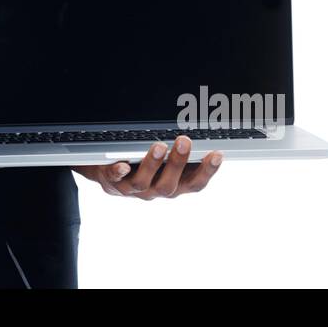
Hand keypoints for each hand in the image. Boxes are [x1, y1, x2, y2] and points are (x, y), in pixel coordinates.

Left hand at [73, 136, 222, 199]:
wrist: (110, 176)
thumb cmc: (144, 165)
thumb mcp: (165, 164)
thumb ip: (181, 155)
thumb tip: (201, 135)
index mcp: (172, 185)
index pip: (194, 184)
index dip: (207, 172)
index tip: (217, 154)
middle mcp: (154, 190)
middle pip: (169, 185)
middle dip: (178, 163)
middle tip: (185, 141)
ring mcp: (133, 188)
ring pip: (144, 183)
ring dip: (153, 164)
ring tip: (159, 146)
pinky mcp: (112, 182)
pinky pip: (115, 179)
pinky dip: (119, 172)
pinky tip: (122, 164)